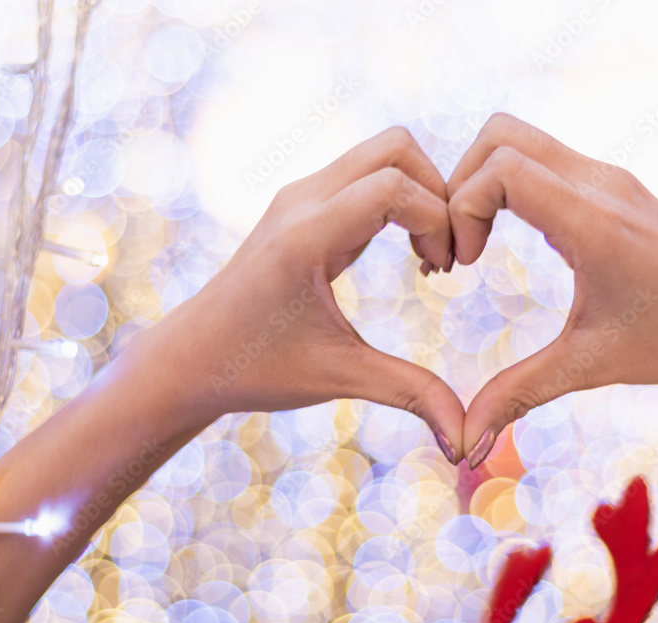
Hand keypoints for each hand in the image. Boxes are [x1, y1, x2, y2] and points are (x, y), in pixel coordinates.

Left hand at [128, 127, 465, 461]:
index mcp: (305, 235)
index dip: (439, 221)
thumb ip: (409, 394)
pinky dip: (399, 200)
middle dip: (438, 193)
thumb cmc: (255, 368)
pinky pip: (366, 175)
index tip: (447, 273)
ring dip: (420, 195)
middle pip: (396, 147)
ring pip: (383, 154)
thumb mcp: (338, 377)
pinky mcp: (302, 205)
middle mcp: (301, 201)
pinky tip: (404, 254)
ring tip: (428, 260)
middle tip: (446, 256)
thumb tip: (465, 439)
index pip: (395, 185)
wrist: (192, 358)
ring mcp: (299, 196)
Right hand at [447, 113, 657, 466]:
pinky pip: (542, 158)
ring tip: (475, 243)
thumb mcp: (589, 366)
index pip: (501, 170)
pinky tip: (509, 238)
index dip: (461, 207)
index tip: (462, 264)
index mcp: (594, 222)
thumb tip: (464, 440)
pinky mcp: (611, 184)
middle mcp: (600, 184)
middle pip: (500, 135)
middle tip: (457, 245)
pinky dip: (508, 185)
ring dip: (481, 181)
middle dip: (459, 183)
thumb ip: (518, 394)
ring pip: (518, 139)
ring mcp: (608, 177)